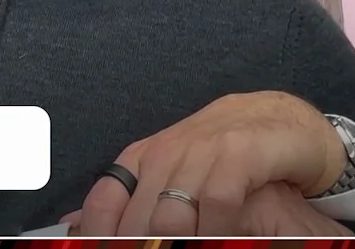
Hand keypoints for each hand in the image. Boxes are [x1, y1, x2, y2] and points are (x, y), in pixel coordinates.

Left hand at [78, 91, 346, 235]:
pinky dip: (215, 232)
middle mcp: (166, 153)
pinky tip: (220, 240)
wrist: (279, 118)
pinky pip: (217, 204)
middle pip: (137, 222)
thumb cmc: (224, 153)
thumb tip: (74, 228)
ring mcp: (201, 151)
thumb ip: (131, 202)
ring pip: (171, 218)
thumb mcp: (172, 176)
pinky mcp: (239, 153)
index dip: (102, 238)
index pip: (103, 205)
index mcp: (142, 159)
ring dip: (176, 246)